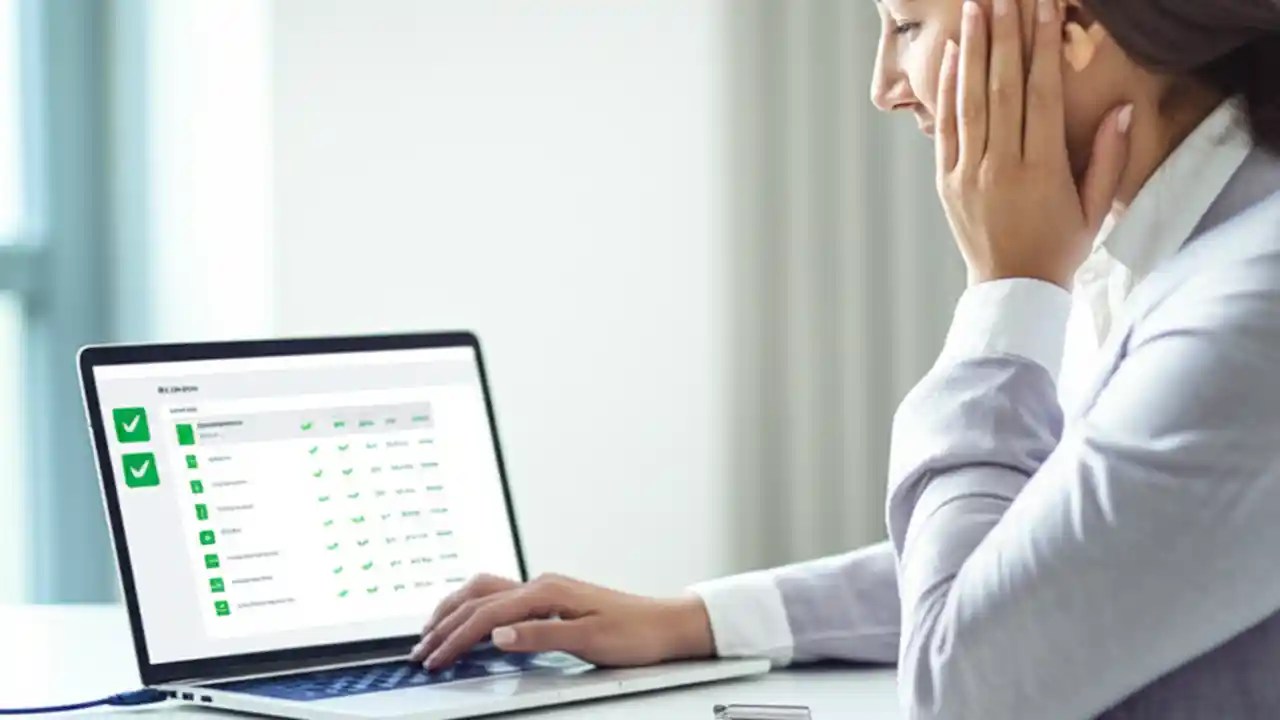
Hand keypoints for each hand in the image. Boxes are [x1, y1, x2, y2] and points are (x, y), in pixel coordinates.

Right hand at [408, 573, 715, 670]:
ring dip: (455, 609)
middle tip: (420, 649)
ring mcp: (546, 590)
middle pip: (478, 596)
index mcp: (547, 592)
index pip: (488, 614)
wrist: (665, 624)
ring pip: (486, 591)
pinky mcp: (551, 600)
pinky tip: (470, 623)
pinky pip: (500, 598)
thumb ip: (541, 636)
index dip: (456, 637)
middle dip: (444, 621)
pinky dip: (475, 609)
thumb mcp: (590, 640)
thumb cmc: (635, 632)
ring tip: (432, 631)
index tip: (435, 658)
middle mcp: (542, 585)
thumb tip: (499, 635)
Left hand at [936, 0, 1131, 288]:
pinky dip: (948, 89)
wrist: (1012, 290)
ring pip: (970, 101)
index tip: (1042, 8)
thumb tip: (1123, 108)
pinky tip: (953, 55)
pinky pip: (946, 127)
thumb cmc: (1060, 247)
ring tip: (975, 7)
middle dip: (1005, 35)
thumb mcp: (1096, 208)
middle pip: (1002, 88)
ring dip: (973, 49)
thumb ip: (1108, 157)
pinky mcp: (947, 180)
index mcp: (1042, 169)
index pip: (1041, 94)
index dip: (1042, 47)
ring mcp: (968, 173)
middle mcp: (1001, 166)